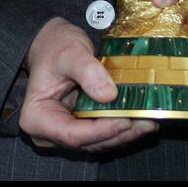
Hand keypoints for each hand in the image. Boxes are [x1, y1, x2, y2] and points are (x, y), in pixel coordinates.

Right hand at [19, 18, 157, 150]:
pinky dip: (123, 128)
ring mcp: (66, 132)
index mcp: (37, 117)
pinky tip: (142, 120)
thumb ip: (88, 71)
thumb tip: (109, 94)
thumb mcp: (70, 52)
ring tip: (150, 121)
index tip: (126, 119)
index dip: (101, 130)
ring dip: (126, 134)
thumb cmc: (55, 47)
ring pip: (99, 142)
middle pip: (88, 142)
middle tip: (148, 121)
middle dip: (120, 133)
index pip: (72, 134)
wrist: (52, 44)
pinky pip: (103, 133)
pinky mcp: (81, 127)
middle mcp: (50, 133)